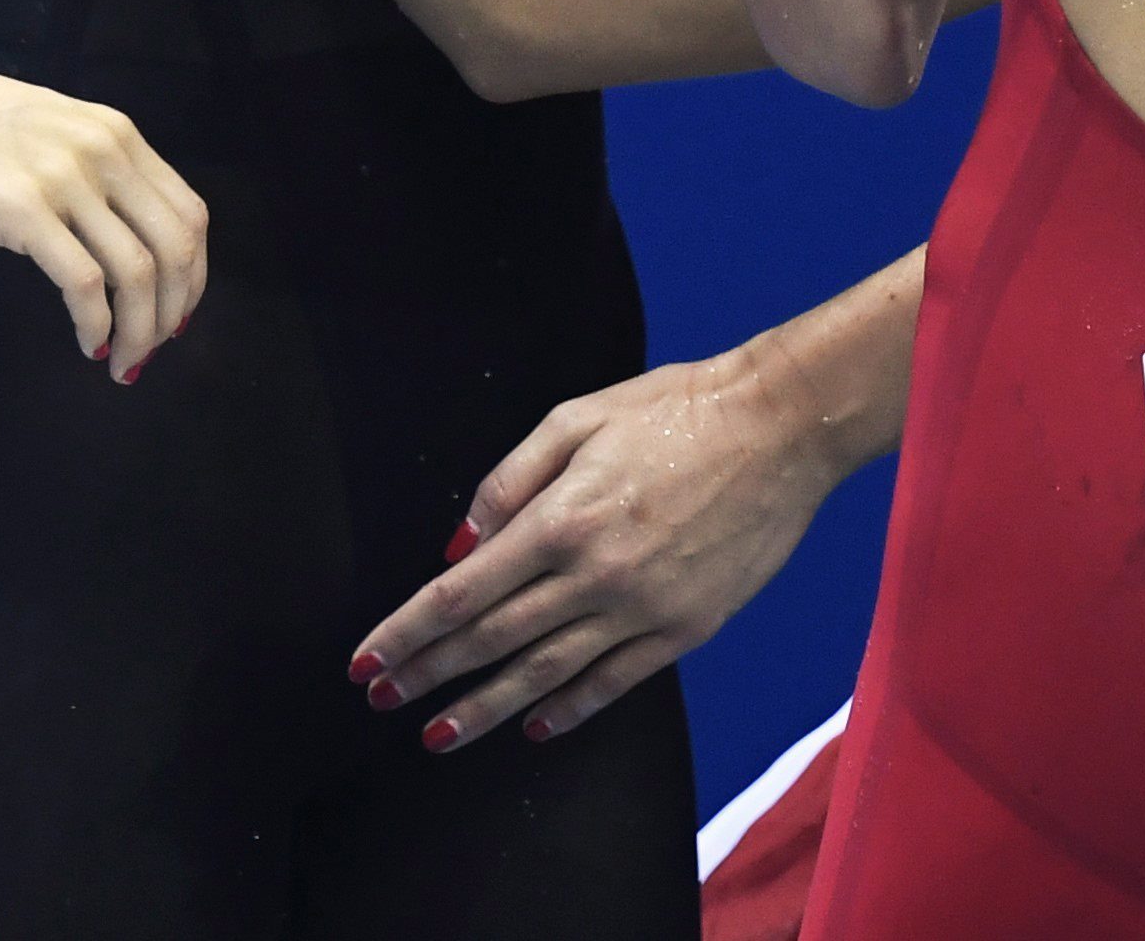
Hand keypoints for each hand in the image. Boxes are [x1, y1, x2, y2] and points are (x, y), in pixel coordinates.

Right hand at [0, 36, 208, 382]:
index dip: (192, 275)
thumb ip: (91, 168)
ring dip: (140, 332)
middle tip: (153, 351)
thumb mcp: (47, 130)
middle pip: (175, 248)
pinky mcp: (21, 208)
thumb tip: (123, 237)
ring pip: (136, 272)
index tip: (176, 315)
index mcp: (115, 132)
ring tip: (124, 364)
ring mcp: (64, 177)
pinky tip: (89, 344)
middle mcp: (102, 150)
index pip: (189, 213)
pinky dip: (96, 325)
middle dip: (172, 313)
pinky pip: (84, 283)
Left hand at [348, 347, 840, 748]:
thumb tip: (457, 547)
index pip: (460, 594)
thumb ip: (507, 482)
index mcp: (559, 519)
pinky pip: (616, 681)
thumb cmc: (672, 410)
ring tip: (438, 735)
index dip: (408, 633)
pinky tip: (536, 727)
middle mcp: (594, 574)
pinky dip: (571, 709)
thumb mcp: (575, 419)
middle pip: (491, 640)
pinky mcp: (687, 628)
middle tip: (382, 700)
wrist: (778, 427)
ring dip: (486, 709)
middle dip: (429, 675)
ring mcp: (642, 609)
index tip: (366, 661)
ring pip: (546, 674)